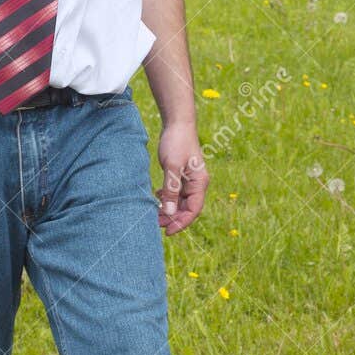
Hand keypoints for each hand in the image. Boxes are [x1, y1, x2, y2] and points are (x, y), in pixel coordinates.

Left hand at [155, 121, 207, 235]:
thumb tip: (170, 213)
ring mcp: (190, 179)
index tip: (167, 231)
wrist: (177, 123)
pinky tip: (157, 198)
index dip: (181, 223)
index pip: (193, 210)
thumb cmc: (176, 142)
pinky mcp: (182, 174)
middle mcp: (197, 183)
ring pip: (181, 201)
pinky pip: (176, 192)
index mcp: (199, 183)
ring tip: (154, 215)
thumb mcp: (172, 167)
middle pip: (187, 208)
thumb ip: (171, 190)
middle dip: (173, 218)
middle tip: (156, 224)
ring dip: (169, 210)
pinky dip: (168, 198)